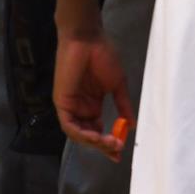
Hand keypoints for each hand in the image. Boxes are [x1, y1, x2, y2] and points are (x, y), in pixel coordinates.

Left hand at [54, 32, 132, 159]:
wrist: (88, 40)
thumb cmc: (103, 57)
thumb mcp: (117, 85)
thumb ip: (123, 105)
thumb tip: (132, 124)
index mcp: (93, 104)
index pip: (99, 129)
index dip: (109, 142)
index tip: (120, 152)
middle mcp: (81, 108)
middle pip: (89, 134)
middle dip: (102, 146)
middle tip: (117, 151)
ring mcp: (71, 106)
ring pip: (79, 133)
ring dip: (94, 142)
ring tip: (110, 144)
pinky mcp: (62, 103)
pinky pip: (69, 125)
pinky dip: (82, 133)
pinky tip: (96, 136)